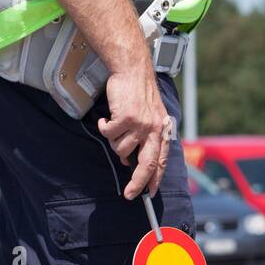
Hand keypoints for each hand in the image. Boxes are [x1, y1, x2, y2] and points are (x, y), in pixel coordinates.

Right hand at [98, 66, 172, 198]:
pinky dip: (104, 127)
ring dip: (113, 141)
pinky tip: (106, 118)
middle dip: (138, 183)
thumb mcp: (149, 116)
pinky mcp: (126, 118)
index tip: (149, 193)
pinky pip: (109, 134)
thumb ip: (144, 138)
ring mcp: (140, 124)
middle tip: (129, 194)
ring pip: (121, 148)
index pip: (161, 160)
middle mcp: (153, 129)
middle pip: (147, 164)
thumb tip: (129, 160)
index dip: (155, 179)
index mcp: (161, 131)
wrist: (132, 70)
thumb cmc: (139, 93)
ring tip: (115, 126)